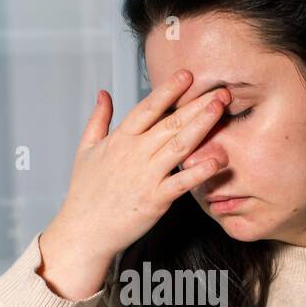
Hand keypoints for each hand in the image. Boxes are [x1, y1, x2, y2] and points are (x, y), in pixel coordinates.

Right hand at [44, 70, 231, 266]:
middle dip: (196, 105)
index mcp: (120, 140)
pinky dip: (199, 171)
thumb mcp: (85, 150)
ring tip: (220, 110)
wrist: (84, 231)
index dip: (168, 90)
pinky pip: (181, 182)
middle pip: (170, 123)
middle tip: (220, 91)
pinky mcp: (155, 199)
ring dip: (202, 126)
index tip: (187, 75)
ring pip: (179, 145)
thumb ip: (98, 119)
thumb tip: (103, 93)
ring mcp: (146, 176)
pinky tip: (217, 160)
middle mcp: (134, 154)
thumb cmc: (85, 193)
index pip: (147, 108)